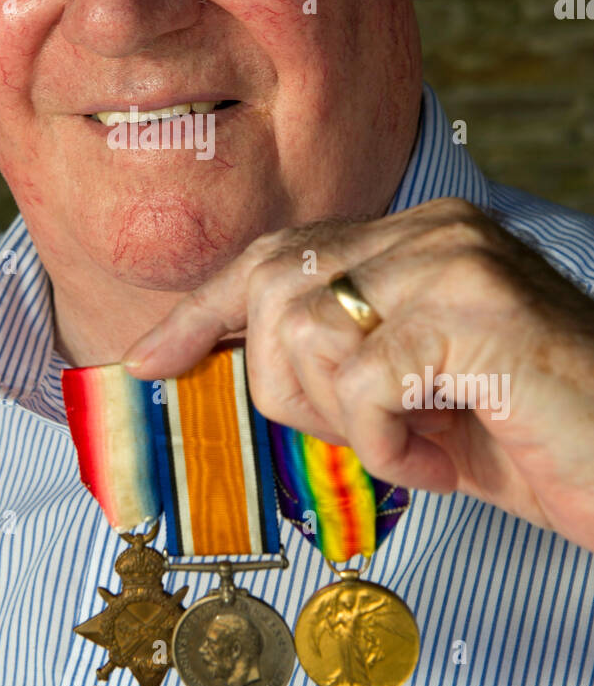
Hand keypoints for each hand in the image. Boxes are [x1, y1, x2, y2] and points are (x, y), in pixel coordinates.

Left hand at [122, 199, 593, 552]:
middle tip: (360, 436)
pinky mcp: (475, 314)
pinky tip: (446, 454)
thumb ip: (339, 363)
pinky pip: (363, 388)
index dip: (202, 310)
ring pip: (304, 339)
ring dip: (346, 425)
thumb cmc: (535, 440)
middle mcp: (434, 231)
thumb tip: (234, 369)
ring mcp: (455, 263)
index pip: (278, 255)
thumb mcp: (415, 395)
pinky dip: (387, 448)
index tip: (150, 357)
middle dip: (284, 388)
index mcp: (419, 237)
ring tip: (422, 443)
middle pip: (271, 292)